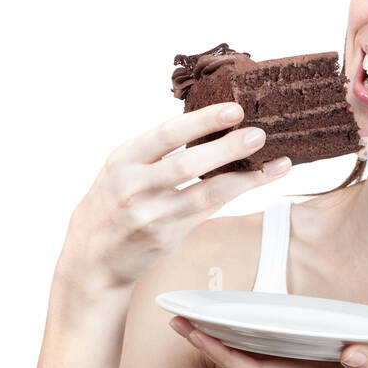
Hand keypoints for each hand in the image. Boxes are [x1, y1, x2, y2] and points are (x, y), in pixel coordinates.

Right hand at [57, 102, 291, 295]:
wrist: (93, 257)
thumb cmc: (112, 204)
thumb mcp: (120, 169)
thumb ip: (155, 152)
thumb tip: (208, 124)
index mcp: (123, 160)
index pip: (165, 134)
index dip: (201, 121)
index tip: (233, 110)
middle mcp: (135, 187)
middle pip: (187, 165)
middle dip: (226, 148)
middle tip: (258, 134)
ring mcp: (152, 215)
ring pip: (206, 194)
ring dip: (245, 178)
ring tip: (275, 163)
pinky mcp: (168, 237)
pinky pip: (208, 211)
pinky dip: (234, 195)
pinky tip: (255, 182)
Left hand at [169, 318, 367, 367]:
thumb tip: (350, 355)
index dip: (222, 352)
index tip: (192, 332)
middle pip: (247, 360)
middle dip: (209, 340)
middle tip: (173, 315)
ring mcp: (313, 365)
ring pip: (257, 354)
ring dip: (224, 336)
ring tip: (194, 313)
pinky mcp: (322, 357)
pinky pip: (275, 347)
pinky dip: (249, 333)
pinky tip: (236, 317)